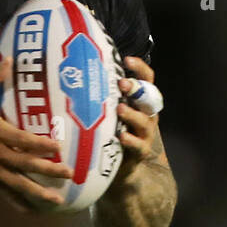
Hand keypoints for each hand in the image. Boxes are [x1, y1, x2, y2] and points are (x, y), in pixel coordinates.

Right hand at [0, 57, 73, 210]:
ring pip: (18, 183)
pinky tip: (33, 210)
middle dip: (48, 170)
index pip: (23, 140)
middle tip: (68, 173)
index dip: (41, 145)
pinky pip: (5, 193)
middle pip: (25, 164)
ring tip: (57, 200)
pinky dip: (19, 202)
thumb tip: (10, 58)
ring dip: (38, 192)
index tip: (58, 147)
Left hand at [112, 55, 160, 185]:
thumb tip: (78, 71)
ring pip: (144, 121)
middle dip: (136, 89)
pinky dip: (130, 140)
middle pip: (147, 97)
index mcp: (140, 102)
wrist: (120, 168)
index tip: (126, 59)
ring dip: (132, 114)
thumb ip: (103, 96)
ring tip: (120, 109)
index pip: (146, 79)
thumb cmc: (110, 132)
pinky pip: (138, 145)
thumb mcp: (108, 112)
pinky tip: (121, 136)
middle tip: (122, 84)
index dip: (139, 68)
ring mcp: (145, 134)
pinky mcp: (140, 152)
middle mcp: (146, 114)